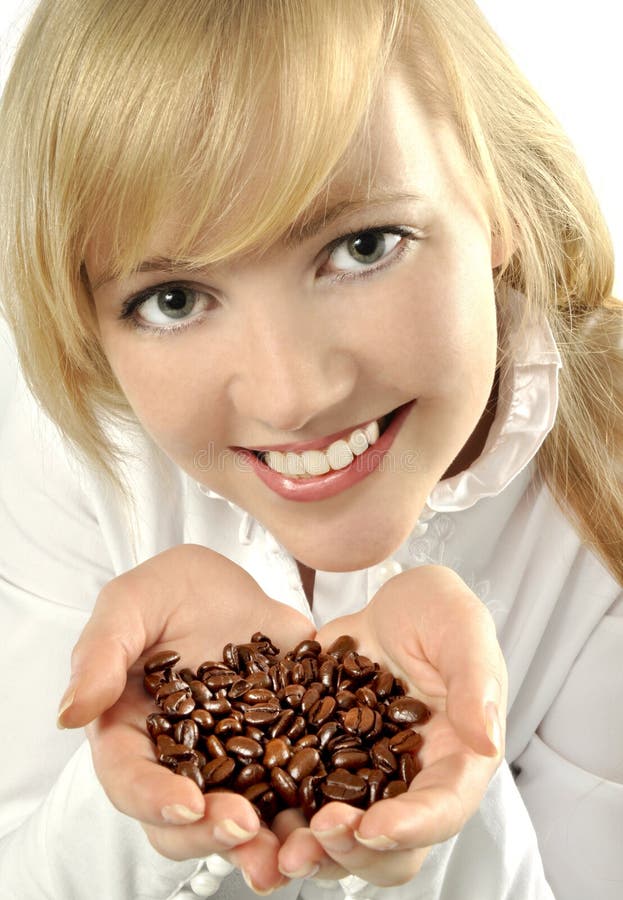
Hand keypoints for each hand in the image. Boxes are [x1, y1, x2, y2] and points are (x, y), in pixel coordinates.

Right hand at [58, 544, 314, 892]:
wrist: (236, 581)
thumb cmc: (170, 590)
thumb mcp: (130, 604)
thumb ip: (101, 653)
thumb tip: (70, 713)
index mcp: (131, 733)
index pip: (130, 779)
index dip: (154, 799)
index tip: (188, 804)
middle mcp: (180, 762)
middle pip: (185, 819)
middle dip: (214, 833)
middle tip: (247, 827)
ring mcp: (233, 763)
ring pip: (242, 820)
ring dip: (267, 843)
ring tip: (295, 851)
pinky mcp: (282, 751)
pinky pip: (296, 791)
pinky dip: (313, 810)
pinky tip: (337, 815)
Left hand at [275, 565, 506, 886]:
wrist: (386, 602)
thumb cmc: (437, 612)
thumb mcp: (462, 629)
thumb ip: (476, 681)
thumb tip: (487, 739)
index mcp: (455, 760)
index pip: (441, 809)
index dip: (410, 827)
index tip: (371, 827)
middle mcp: (408, 782)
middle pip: (387, 845)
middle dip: (350, 852)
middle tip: (312, 837)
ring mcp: (361, 778)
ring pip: (339, 837)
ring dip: (308, 848)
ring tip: (276, 844)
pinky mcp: (320, 763)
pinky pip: (297, 800)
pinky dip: (274, 813)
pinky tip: (245, 810)